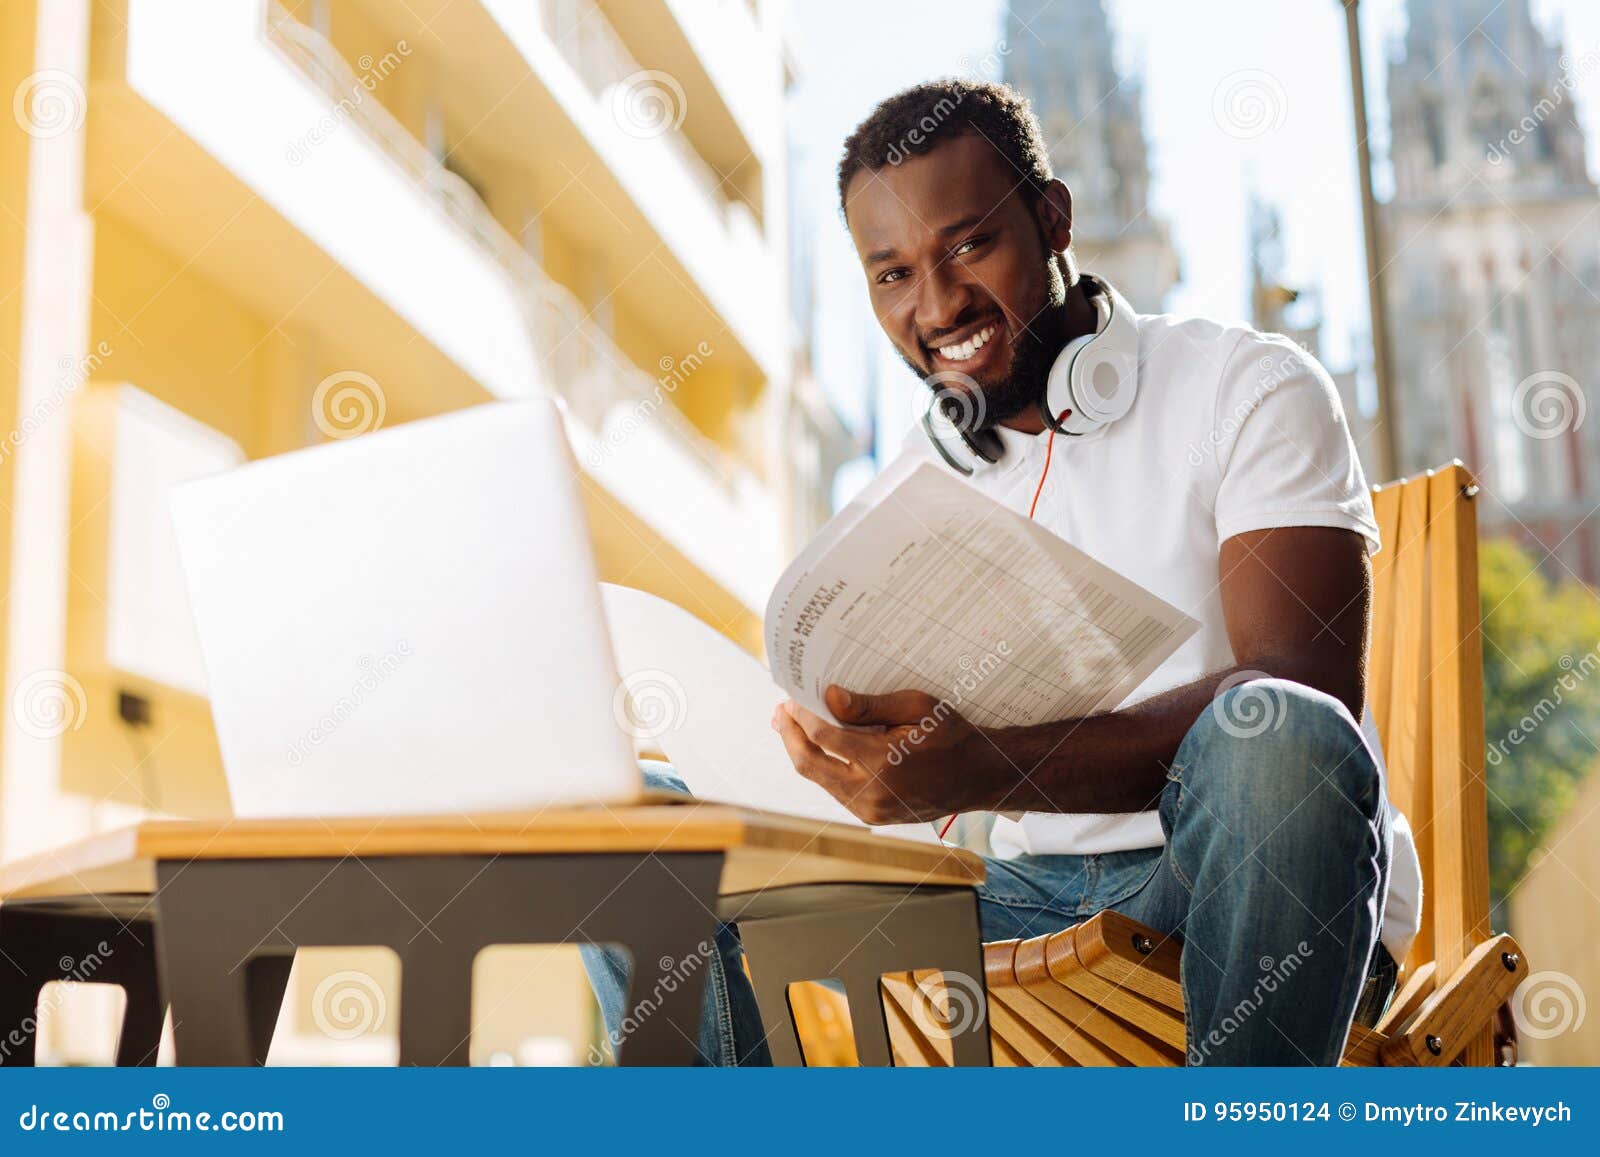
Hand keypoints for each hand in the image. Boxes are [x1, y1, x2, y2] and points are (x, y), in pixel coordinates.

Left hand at [770, 685, 1003, 824]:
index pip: (824, 737)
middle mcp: (872, 791)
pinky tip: (818, 748)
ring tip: (790, 728)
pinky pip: (835, 790)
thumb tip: (829, 697)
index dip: (802, 716)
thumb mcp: (916, 707)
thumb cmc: (951, 736)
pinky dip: (822, 768)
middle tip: (780, 713)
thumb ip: (870, 705)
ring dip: (801, 752)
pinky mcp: (871, 816)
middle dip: (789, 736)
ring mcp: (870, 809)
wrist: (978, 776)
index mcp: (883, 762)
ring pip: (818, 780)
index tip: (793, 699)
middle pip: (809, 763)